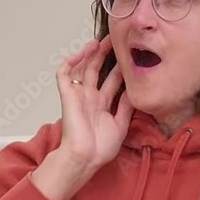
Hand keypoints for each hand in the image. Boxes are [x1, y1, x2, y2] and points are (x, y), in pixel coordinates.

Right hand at [54, 34, 132, 170]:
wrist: (84, 157)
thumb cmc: (100, 148)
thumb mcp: (121, 125)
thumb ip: (126, 106)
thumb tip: (135, 89)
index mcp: (102, 105)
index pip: (112, 81)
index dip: (120, 69)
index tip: (131, 57)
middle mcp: (90, 98)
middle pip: (98, 71)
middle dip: (106, 55)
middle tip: (116, 41)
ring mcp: (78, 95)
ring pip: (82, 68)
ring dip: (89, 54)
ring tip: (99, 41)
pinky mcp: (67, 95)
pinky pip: (64, 74)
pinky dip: (70, 62)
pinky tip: (81, 52)